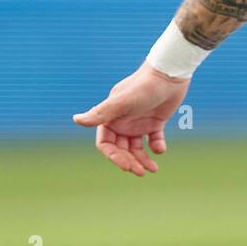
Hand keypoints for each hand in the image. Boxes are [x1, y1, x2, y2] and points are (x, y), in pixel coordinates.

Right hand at [73, 61, 189, 175]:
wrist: (170, 73)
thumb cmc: (144, 86)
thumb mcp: (122, 101)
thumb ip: (101, 113)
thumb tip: (76, 119)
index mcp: (111, 117)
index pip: (106, 144)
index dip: (114, 157)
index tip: (127, 165)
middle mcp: (123, 122)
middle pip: (121, 149)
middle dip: (130, 161)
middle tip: (142, 172)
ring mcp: (139, 122)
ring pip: (137, 147)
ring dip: (143, 159)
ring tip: (153, 169)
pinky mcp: (155, 121)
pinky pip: (154, 140)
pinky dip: (157, 147)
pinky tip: (160, 149)